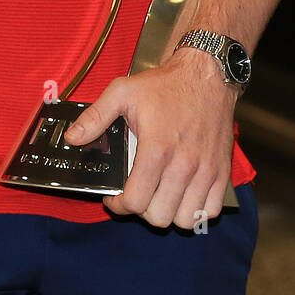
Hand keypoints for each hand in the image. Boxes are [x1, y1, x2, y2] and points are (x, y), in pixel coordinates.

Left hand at [63, 47, 238, 229]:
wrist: (206, 75)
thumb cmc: (165, 84)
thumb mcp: (123, 92)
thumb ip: (95, 117)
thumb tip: (72, 138)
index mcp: (157, 148)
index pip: (136, 201)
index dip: (118, 205)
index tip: (114, 197)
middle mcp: (184, 164)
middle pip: (159, 216)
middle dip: (142, 210)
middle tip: (136, 194)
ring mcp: (206, 170)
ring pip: (185, 219)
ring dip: (168, 212)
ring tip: (158, 195)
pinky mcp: (221, 172)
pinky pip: (210, 210)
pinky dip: (195, 210)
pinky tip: (182, 194)